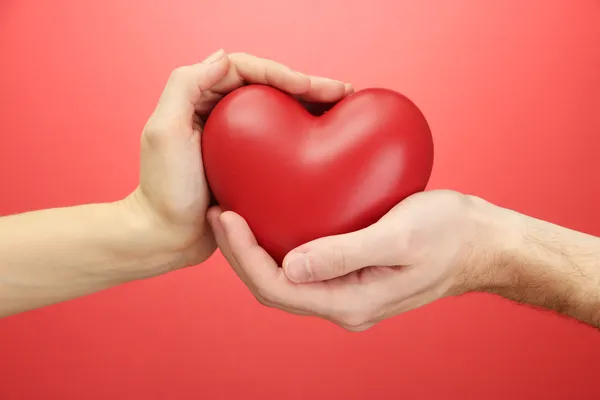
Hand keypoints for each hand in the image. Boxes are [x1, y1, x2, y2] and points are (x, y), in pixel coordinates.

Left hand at [124, 49, 353, 274]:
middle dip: (307, 86)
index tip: (312, 87)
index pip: (247, 72)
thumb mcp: (165, 133)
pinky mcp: (251, 161)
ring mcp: (239, 138)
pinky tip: (326, 136)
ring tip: (344, 106)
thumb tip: (222, 57)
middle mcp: (221, 113)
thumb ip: (185, 86)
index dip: (282, 73)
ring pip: (280, 110)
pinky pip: (281, 139)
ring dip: (312, 105)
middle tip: (343, 92)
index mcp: (200, 99)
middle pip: (270, 88)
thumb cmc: (165, 191)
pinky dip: (304, 133)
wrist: (167, 237)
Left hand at [208, 190, 517, 330]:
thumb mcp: (399, 239)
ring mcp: (347, 290)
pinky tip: (274, 213)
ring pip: (286, 275)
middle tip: (221, 211)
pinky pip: (305, 262)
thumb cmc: (450, 235)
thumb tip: (289, 266)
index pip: (277, 287)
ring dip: (257, 247)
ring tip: (236, 211)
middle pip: (274, 285)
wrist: (482, 242)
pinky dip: (282, 241)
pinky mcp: (352, 273)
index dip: (244, 254)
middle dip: (241, 252)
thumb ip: (344, 255)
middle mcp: (343, 303)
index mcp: (350, 302)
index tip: (227, 215)